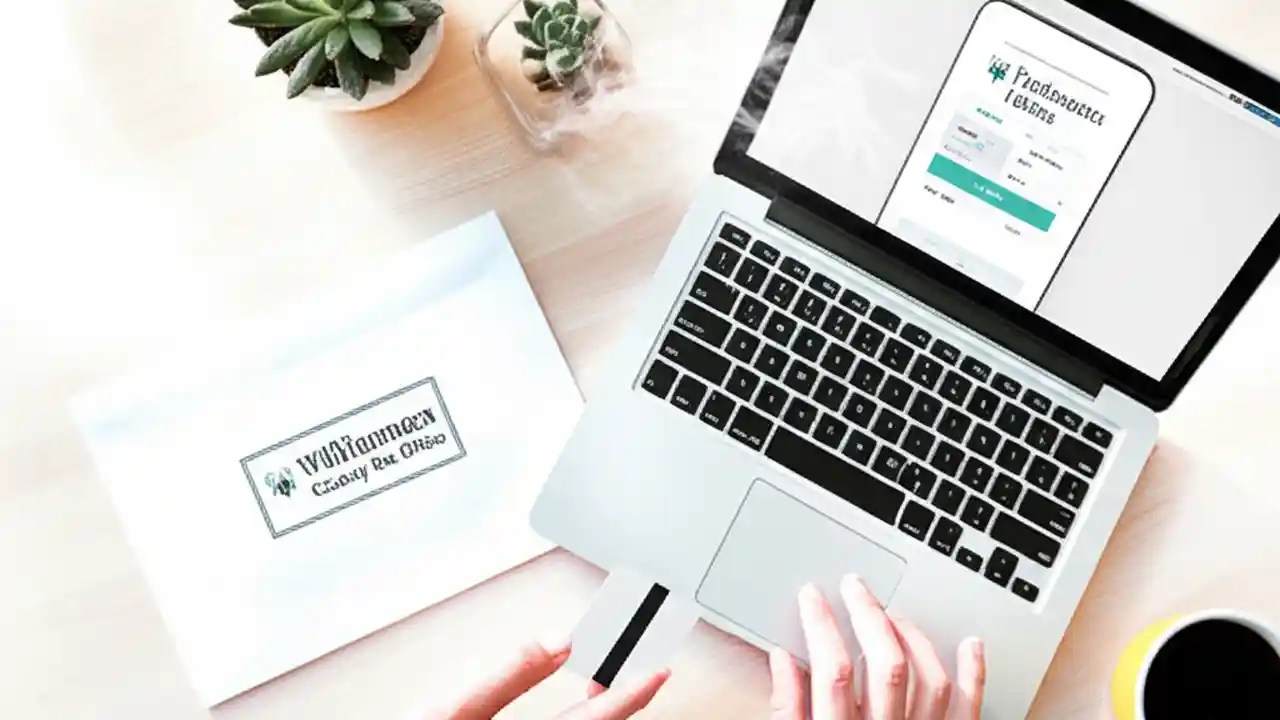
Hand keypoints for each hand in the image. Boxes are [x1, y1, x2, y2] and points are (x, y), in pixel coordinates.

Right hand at [429, 637, 669, 719]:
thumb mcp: (450, 714)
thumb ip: (508, 676)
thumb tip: (559, 641)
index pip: (593, 719)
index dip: (631, 692)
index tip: (659, 669)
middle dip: (619, 706)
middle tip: (641, 674)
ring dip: (596, 719)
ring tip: (605, 692)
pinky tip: (570, 716)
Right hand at [769, 577, 985, 719]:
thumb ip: (787, 711)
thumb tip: (782, 661)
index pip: (832, 668)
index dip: (821, 624)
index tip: (813, 597)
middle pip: (884, 663)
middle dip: (868, 615)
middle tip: (855, 587)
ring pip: (930, 678)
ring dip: (912, 636)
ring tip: (893, 613)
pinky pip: (970, 707)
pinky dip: (975, 672)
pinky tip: (970, 644)